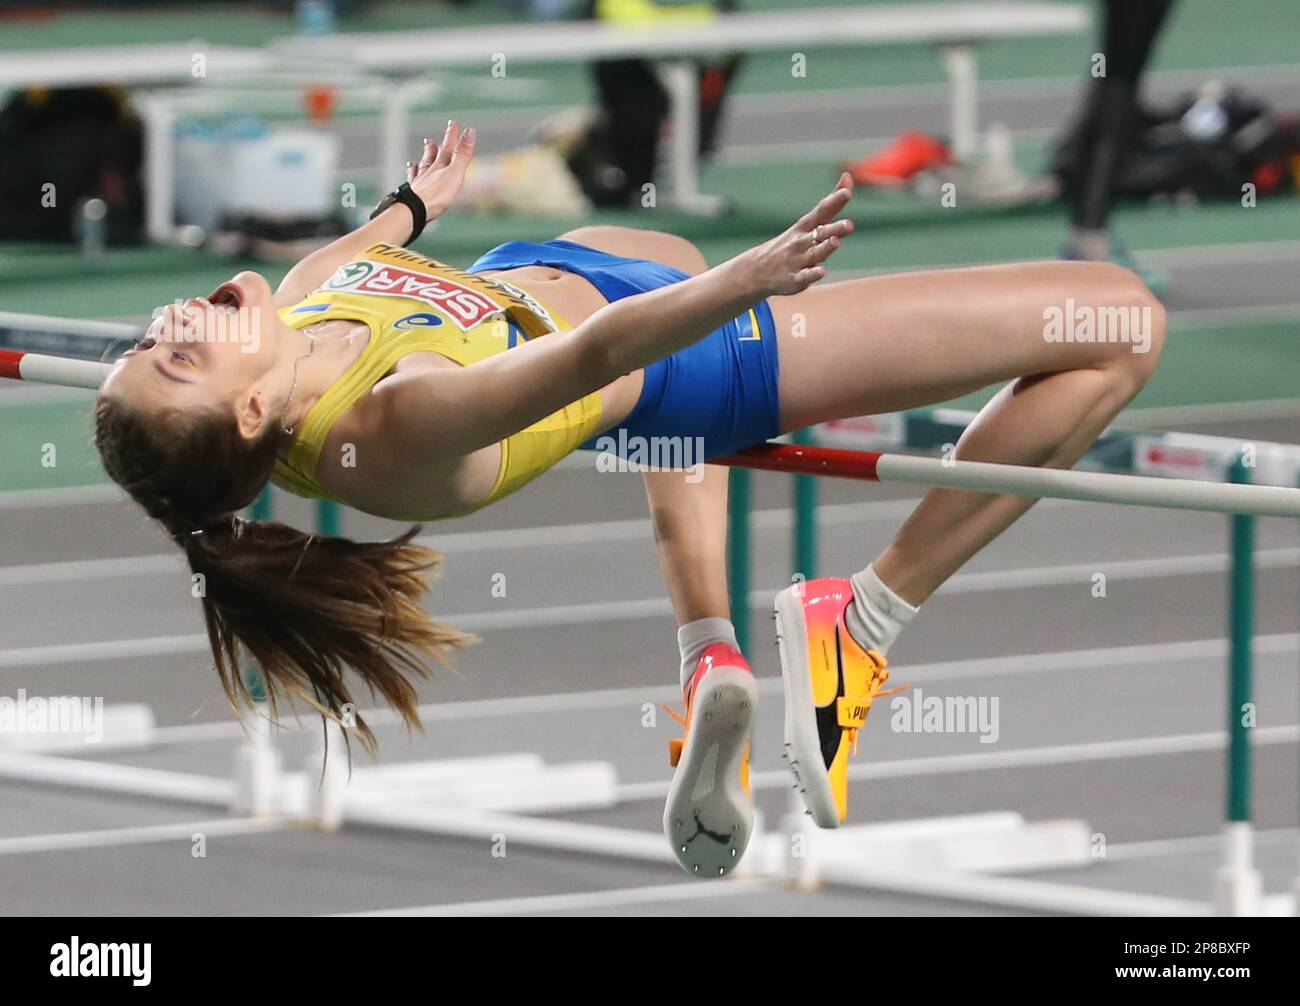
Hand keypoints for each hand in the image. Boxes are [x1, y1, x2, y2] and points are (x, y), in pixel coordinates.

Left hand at [405, 119, 476, 218]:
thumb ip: (463, 153)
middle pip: (434, 155)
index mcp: (441, 166)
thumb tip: (470, 132)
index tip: (453, 124)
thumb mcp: (455, 172)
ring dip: (426, 155)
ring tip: (426, 147)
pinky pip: (412, 178)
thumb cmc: (437, 194)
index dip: (452, 136)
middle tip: (437, 136)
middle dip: (437, 145)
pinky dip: (412, 172)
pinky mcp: (414, 194)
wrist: (417, 209)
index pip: (448, 148)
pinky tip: (410, 169)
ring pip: (423, 165)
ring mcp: (420, 182)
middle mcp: (429, 171)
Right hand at [743, 173, 853, 295]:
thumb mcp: (810, 221)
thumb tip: (848, 176)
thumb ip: (831, 203)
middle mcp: (802, 241)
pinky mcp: (794, 279)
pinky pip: (804, 276)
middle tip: (849, 225)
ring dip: (825, 248)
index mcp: (807, 226)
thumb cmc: (793, 242)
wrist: (758, 270)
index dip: (835, 202)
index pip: (822, 211)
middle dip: (834, 229)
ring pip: (814, 253)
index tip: (847, 192)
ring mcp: (797, 260)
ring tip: (836, 242)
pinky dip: (812, 274)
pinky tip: (822, 271)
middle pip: (820, 233)